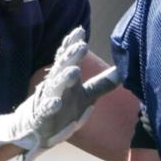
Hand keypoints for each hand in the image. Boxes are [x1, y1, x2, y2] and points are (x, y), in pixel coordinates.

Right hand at [0, 28, 121, 160]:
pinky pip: (46, 111)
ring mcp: (49, 100)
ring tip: (74, 70)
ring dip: (64, 77)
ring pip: (56, 86)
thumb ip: (103, 83)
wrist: (37, 129)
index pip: (69, 58)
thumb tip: (123, 70)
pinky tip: (56, 103)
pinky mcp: (43, 116)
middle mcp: (57, 85)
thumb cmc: (64, 108)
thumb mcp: (86, 96)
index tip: (80, 31)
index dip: (73, 44)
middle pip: (63, 67)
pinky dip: (51, 106)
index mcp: (66, 77)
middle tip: (81, 45)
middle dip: (71, 56)